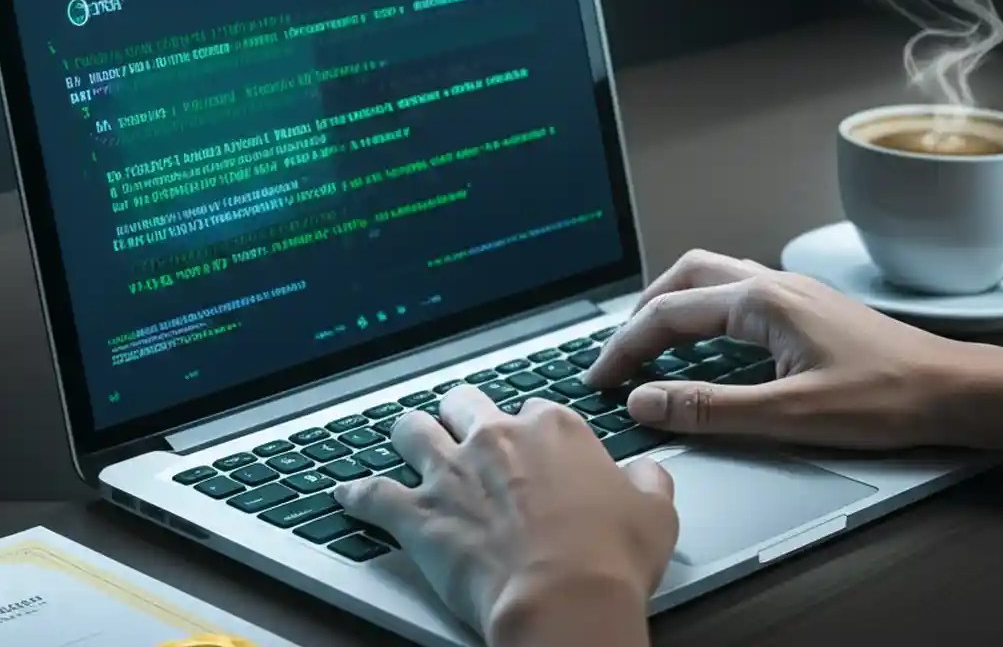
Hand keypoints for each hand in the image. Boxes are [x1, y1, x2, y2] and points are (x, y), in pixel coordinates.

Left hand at [334, 386, 677, 643]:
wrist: (564, 599)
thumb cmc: (609, 559)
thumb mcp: (655, 512)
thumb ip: (648, 481)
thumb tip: (645, 473)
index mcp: (553, 429)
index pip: (535, 409)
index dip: (532, 430)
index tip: (533, 449)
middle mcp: (497, 437)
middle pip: (466, 403)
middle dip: (463, 414)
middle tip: (465, 431)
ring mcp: (452, 472)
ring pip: (412, 430)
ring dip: (408, 435)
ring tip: (407, 439)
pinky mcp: (418, 513)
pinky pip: (371, 493)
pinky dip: (356, 495)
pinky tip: (346, 494)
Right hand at [585, 249, 966, 448]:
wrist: (957, 391)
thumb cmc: (887, 400)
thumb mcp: (789, 415)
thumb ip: (709, 408)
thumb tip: (645, 401)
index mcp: (762, 301)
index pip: (669, 314)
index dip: (625, 347)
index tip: (600, 379)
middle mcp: (774, 285)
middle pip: (685, 277)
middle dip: (642, 312)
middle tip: (619, 354)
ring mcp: (793, 293)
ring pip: (712, 279)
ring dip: (673, 306)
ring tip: (650, 345)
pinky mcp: (808, 309)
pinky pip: (737, 295)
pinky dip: (704, 313)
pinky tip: (707, 348)